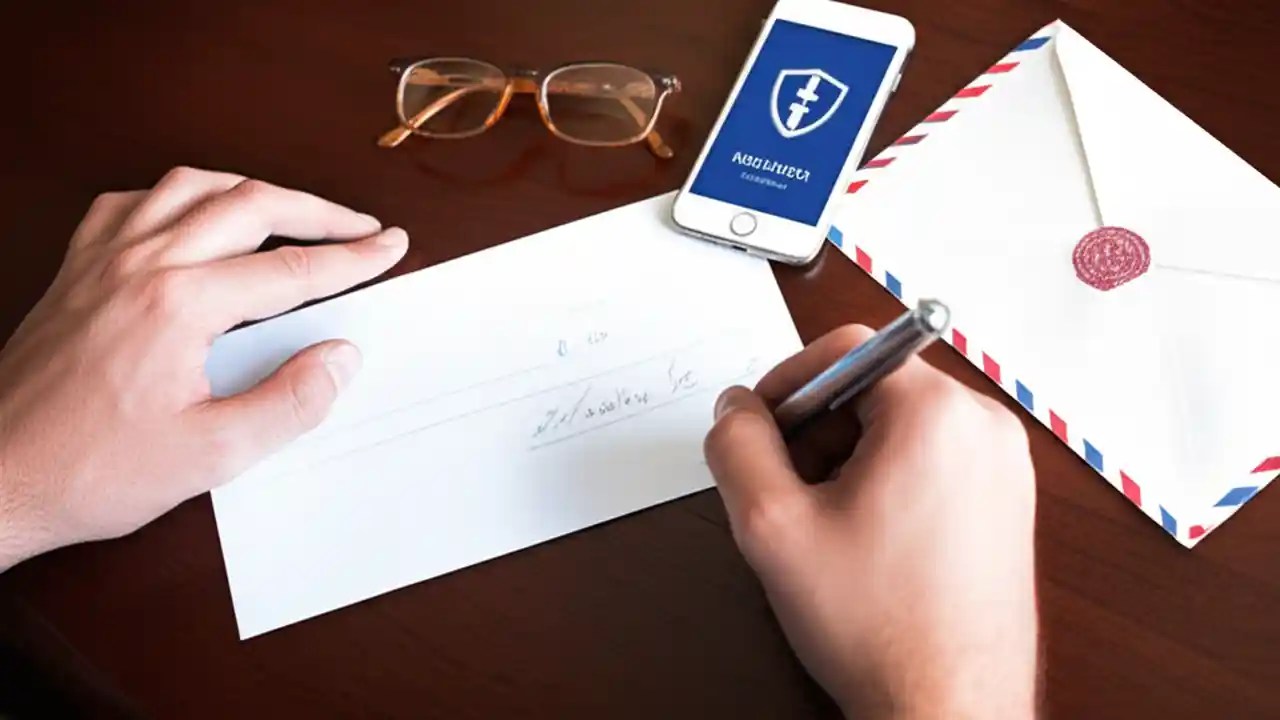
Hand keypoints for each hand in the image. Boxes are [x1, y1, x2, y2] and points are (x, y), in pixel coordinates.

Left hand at [0, 167, 407, 569]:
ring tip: (292, 210)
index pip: (292, 269)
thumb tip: (338, 359)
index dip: (353, 257)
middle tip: (358, 226)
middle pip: (251, 204)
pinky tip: (196, 215)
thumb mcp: (211, 455)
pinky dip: (181, 196)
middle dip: (318, 211)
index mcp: (180, 304)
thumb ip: (289, 403)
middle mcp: (142, 263)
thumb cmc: (89, 470)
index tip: (388, 246)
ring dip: (253, 190)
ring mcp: (103, 257)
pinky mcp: (77, 268)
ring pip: (194, 186)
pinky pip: (134, 201)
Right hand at [704, 326, 1037, 718]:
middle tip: (790, 492)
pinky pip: (932, 458)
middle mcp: (984, 427)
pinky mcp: (1006, 500)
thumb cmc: (881, 627)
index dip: (787, 384)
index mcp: (937, 414)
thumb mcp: (772, 525)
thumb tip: (735, 408)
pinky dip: (888, 481)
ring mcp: (1003, 465)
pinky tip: (866, 538)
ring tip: (829, 525)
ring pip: (900, 425)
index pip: (847, 348)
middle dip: (818, 431)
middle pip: (873, 386)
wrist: (948, 707)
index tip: (762, 432)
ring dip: (849, 459)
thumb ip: (737, 445)